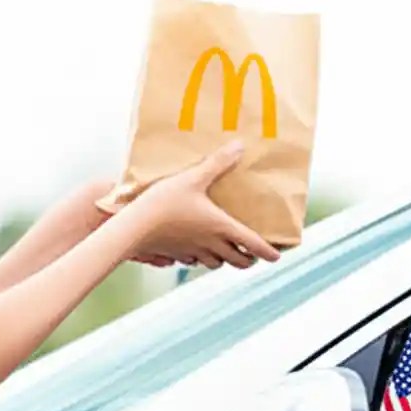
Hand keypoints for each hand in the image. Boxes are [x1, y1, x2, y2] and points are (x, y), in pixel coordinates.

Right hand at [126, 140, 280, 269]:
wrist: (132, 226)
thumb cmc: (164, 202)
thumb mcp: (192, 178)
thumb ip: (217, 163)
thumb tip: (239, 146)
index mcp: (221, 227)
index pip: (252, 244)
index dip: (267, 251)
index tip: (277, 256)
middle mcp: (211, 244)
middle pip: (238, 260)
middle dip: (248, 259)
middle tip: (252, 254)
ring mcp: (193, 252)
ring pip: (217, 264)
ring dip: (226, 259)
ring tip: (227, 251)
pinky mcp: (176, 254)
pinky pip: (195, 261)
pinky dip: (202, 258)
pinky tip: (197, 249)